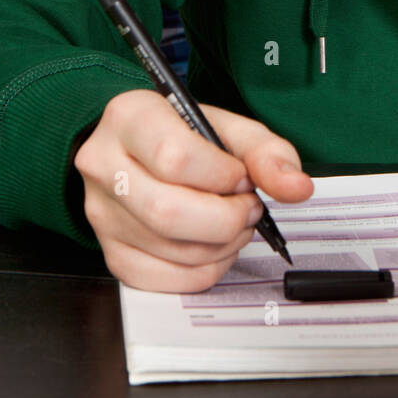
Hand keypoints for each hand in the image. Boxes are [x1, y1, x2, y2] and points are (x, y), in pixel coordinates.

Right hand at [73, 89, 312, 291]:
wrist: (135, 149)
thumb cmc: (180, 134)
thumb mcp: (226, 127)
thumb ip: (265, 152)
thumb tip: (296, 187)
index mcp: (129, 118)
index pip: (175, 158)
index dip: (222, 176)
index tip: (241, 177)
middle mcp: (103, 164)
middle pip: (169, 212)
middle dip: (226, 218)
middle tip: (247, 208)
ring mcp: (101, 213)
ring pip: (170, 250)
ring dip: (221, 246)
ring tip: (233, 223)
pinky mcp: (111, 251)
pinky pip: (163, 280)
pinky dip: (203, 271)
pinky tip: (213, 246)